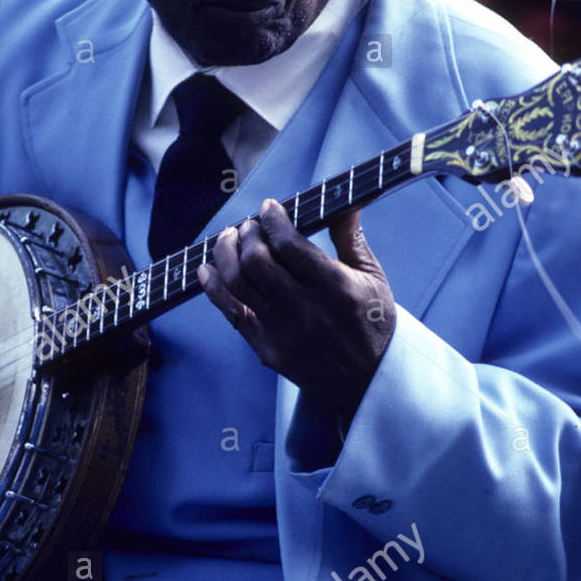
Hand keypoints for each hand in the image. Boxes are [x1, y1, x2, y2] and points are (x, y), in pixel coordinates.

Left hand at [197, 199, 395, 423]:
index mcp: (336, 289)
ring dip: (225, 255)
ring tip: (228, 240)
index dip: (273, 220)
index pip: (290, 246)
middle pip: (257, 262)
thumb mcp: (373, 278)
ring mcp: (283, 333)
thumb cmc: (373, 323)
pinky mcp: (268, 350)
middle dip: (247, 235)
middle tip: (248, 226)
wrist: (369, 380)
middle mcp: (306, 311)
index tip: (268, 207)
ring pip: (238, 284)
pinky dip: (213, 288)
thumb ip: (351, 238)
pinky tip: (207, 270)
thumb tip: (343, 200)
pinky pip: (231, 314)